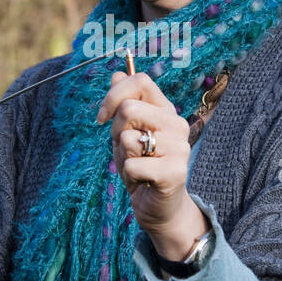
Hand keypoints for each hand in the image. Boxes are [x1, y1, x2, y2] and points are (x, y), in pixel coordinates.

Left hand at [95, 70, 198, 244]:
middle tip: (125, 149)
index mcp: (165, 110)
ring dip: (122, 156)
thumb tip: (117, 73)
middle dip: (115, 131)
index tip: (103, 118)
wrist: (158, 206)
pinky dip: (129, 176)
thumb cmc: (141, 167)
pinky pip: (133, 165)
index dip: (113, 95)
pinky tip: (141, 182)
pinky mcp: (175, 172)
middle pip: (129, 108)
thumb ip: (123, 104)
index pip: (140, 81)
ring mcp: (179, 148)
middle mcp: (176, 124)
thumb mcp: (126, 132)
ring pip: (128, 137)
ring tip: (136, 167)